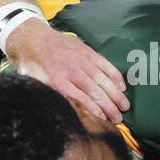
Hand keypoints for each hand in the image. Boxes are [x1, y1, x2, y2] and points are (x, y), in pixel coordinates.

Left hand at [8, 20, 128, 122]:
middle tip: (119, 119)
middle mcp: (73, 72)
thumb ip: (48, 96)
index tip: (104, 121)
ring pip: (103, 80)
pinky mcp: (88, 52)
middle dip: (109, 107)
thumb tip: (61, 111)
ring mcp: (83, 61)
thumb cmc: (33, 64)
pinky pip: (105, 65)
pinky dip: (115, 75)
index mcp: (58, 82)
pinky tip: (122, 86)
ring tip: (125, 106)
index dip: (94, 111)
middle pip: (95, 92)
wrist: (34, 38)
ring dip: (116, 94)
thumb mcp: (34, 83)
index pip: (81, 100)